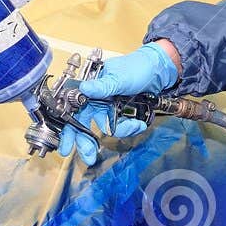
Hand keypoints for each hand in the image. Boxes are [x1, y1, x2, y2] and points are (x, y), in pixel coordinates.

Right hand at [58, 42, 180, 165]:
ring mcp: (107, 107)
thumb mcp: (119, 77)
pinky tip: (139, 124)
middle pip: (83, 125)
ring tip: (135, 127)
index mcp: (90, 87)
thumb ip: (102, 86)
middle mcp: (95, 99)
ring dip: (120, 131)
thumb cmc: (137, 67)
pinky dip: (129, 128)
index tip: (66, 147)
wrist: (159, 70)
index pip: (73, 110)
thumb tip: (84, 89)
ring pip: (104, 128)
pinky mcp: (119, 113)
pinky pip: (119, 127)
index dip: (69, 130)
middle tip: (89, 158)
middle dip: (86, 143)